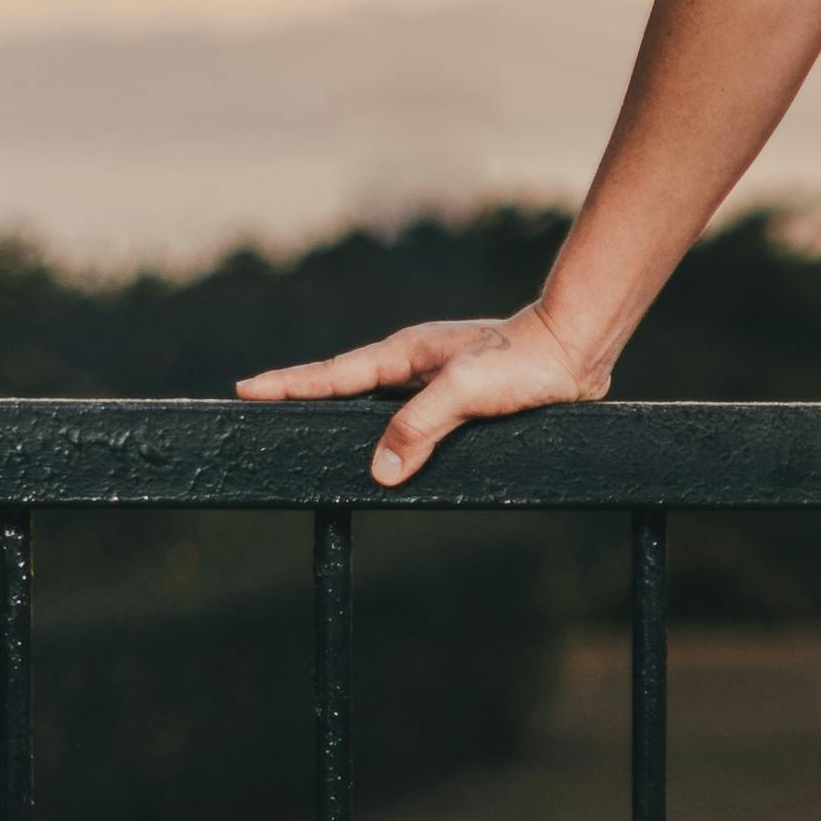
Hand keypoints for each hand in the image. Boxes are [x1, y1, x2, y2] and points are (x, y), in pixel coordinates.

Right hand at [234, 306, 605, 487]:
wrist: (574, 350)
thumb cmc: (522, 364)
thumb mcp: (465, 393)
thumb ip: (420, 426)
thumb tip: (380, 470)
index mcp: (404, 353)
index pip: (332, 375)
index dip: (289, 384)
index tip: (246, 389)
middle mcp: (412, 364)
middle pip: (344, 386)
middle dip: (303, 397)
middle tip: (260, 408)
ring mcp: (432, 379)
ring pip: (375, 404)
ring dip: (344, 416)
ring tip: (308, 432)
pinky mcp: (457, 398)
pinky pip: (407, 418)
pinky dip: (385, 431)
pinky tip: (384, 449)